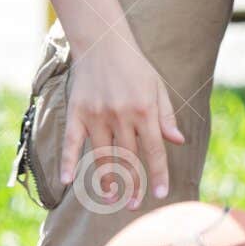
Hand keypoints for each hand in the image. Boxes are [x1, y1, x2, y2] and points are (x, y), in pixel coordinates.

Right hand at [59, 32, 184, 208]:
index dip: (159, 174)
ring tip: (112, 196)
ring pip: (103, 156)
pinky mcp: (77, 112)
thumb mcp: (157, 87)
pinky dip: (67, 162)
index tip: (161, 194)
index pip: (154, 150)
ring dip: (108, 179)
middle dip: (133, 184)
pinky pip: (71, 142)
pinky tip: (66, 182)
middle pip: (128, 158)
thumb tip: (178, 141)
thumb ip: (166, 116)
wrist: (103, 41)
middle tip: (134, 204)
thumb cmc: (134, 66)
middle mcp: (121, 115)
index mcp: (145, 110)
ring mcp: (97, 115)